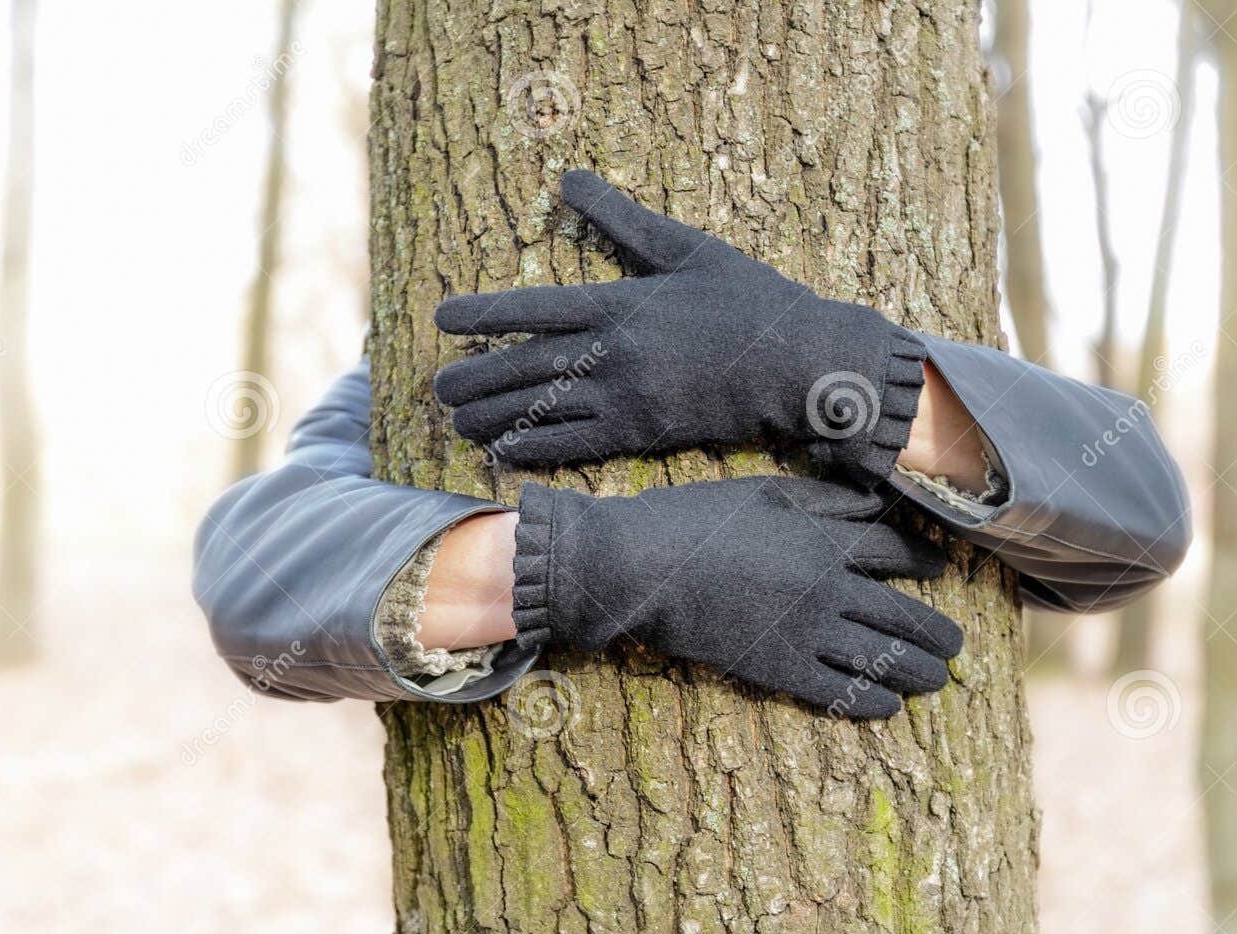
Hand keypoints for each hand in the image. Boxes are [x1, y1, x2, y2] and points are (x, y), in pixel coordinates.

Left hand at [433, 170, 927, 481]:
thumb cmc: (750, 302)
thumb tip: (568, 177)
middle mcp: (615, 355)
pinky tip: (505, 453)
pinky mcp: (645, 434)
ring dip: (494, 417)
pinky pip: (577, 445)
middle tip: (437, 385)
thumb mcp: (687, 248)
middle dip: (477, 376)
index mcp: (622, 304)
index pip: (533, 308)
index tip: (442, 317)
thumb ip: (623, 219)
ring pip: (543, 410)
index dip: (483, 313)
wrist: (799, 366)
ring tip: (457, 420)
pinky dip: (536, 450)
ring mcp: (627, 399)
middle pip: (526, 367)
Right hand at [510, 475, 962, 718]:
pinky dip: (869, 701)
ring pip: (880, 657)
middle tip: (957, 646)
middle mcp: (828, 586)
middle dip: (936, 632)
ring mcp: (806, 631)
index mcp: (825, 538)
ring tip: (935, 680)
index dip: (925, 560)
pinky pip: (838, 690)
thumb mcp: (765, 491)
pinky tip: (887, 707)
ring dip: (916, 672)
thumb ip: (824, 498)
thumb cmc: (696, 520)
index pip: (895, 550)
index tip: (943, 570)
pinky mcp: (778, 668)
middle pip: (901, 613)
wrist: (642, 566)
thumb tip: (873, 501)